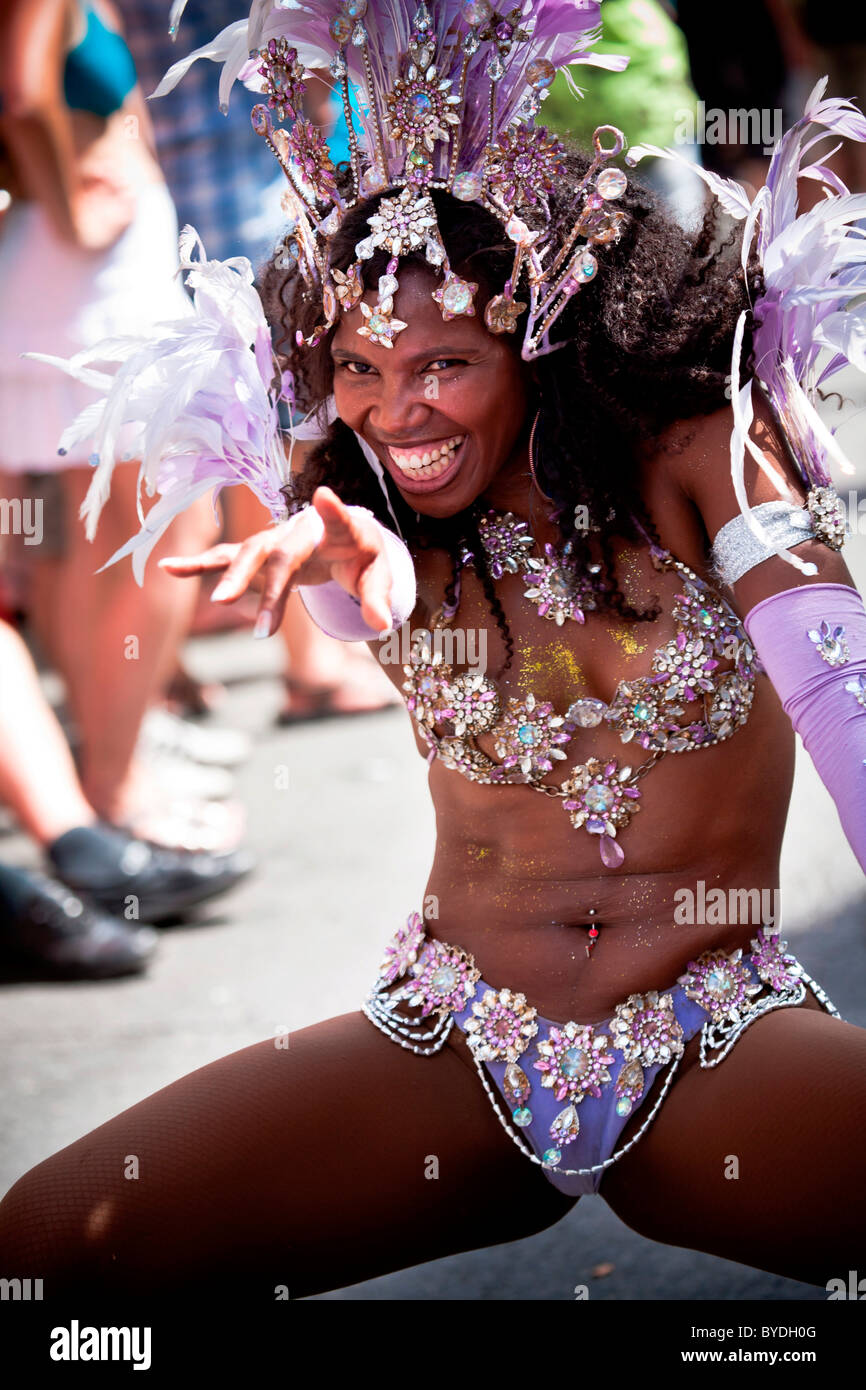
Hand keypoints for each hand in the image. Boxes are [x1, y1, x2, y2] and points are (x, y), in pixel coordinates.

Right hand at [158, 487, 394, 637]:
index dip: (332, 510)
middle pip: (282, 553)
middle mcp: (300, 529)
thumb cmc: (361, 556)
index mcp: (339, 529)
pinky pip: (224, 558)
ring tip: (220, 602)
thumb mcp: (378, 576)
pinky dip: (197, 564)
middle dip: (268, 581)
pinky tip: (168, 569)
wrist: (342, 540)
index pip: (338, 519)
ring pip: (248, 555)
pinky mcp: (256, 554)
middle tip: (251, 603)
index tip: (324, 496)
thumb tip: (380, 624)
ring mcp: (274, 540)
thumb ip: (378, 598)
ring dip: (233, 578)